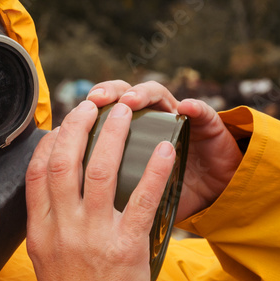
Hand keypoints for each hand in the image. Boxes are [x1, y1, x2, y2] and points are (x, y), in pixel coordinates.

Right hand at [26, 100, 176, 280]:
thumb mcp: (45, 258)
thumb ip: (47, 222)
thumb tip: (52, 187)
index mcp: (41, 231)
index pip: (38, 174)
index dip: (50, 142)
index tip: (62, 126)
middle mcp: (64, 228)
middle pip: (65, 162)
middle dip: (78, 126)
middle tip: (92, 106)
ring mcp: (94, 235)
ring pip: (100, 171)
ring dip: (113, 136)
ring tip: (125, 114)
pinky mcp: (126, 244)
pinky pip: (141, 199)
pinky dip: (155, 170)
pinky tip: (164, 150)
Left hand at [87, 81, 242, 221]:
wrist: (212, 190)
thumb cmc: (164, 188)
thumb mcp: (129, 190)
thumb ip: (102, 182)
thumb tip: (68, 187)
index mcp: (128, 130)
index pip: (104, 107)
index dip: (89, 106)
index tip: (75, 111)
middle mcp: (151, 116)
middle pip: (126, 91)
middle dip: (110, 90)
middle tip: (96, 98)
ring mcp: (178, 117)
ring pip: (158, 93)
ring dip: (143, 93)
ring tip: (130, 100)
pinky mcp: (208, 125)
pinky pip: (203, 113)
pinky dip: (195, 108)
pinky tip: (186, 107)